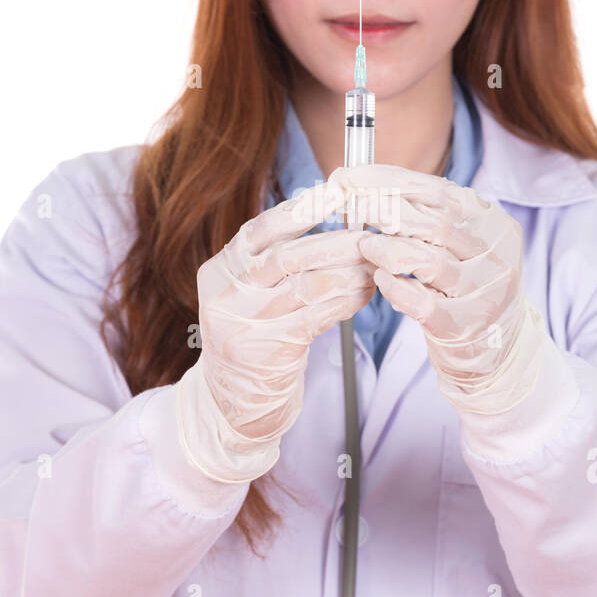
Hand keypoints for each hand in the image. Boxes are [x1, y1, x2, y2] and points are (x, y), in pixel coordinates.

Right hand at [178, 182, 373, 481]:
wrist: (232, 404)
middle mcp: (226, 295)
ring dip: (349, 271)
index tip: (335, 192)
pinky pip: (317, 316)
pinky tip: (366, 291)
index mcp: (220, 271)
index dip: (299, 209)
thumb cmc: (253, 338)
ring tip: (376, 263)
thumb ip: (273, 261)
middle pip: (287, 256)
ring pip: (307, 285)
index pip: (259, 230)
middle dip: (335, 241)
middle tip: (371, 231)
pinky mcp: (269, 352)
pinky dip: (346, 300)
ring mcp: (245, 325)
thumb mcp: (248, 294)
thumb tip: (330, 214)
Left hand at [330, 164, 546, 415]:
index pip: (440, 192)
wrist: (496, 346)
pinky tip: (381, 280)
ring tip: (364, 245)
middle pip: (434, 223)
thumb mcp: (461, 243)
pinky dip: (394, 287)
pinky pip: (421, 302)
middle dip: (383, 210)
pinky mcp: (462, 325)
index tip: (352, 176)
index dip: (391, 181)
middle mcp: (495, 256)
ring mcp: (481, 293)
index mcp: (494, 224)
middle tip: (349, 206)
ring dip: (386, 249)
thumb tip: (368, 185)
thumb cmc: (466, 286)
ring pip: (427, 261)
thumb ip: (428, 215)